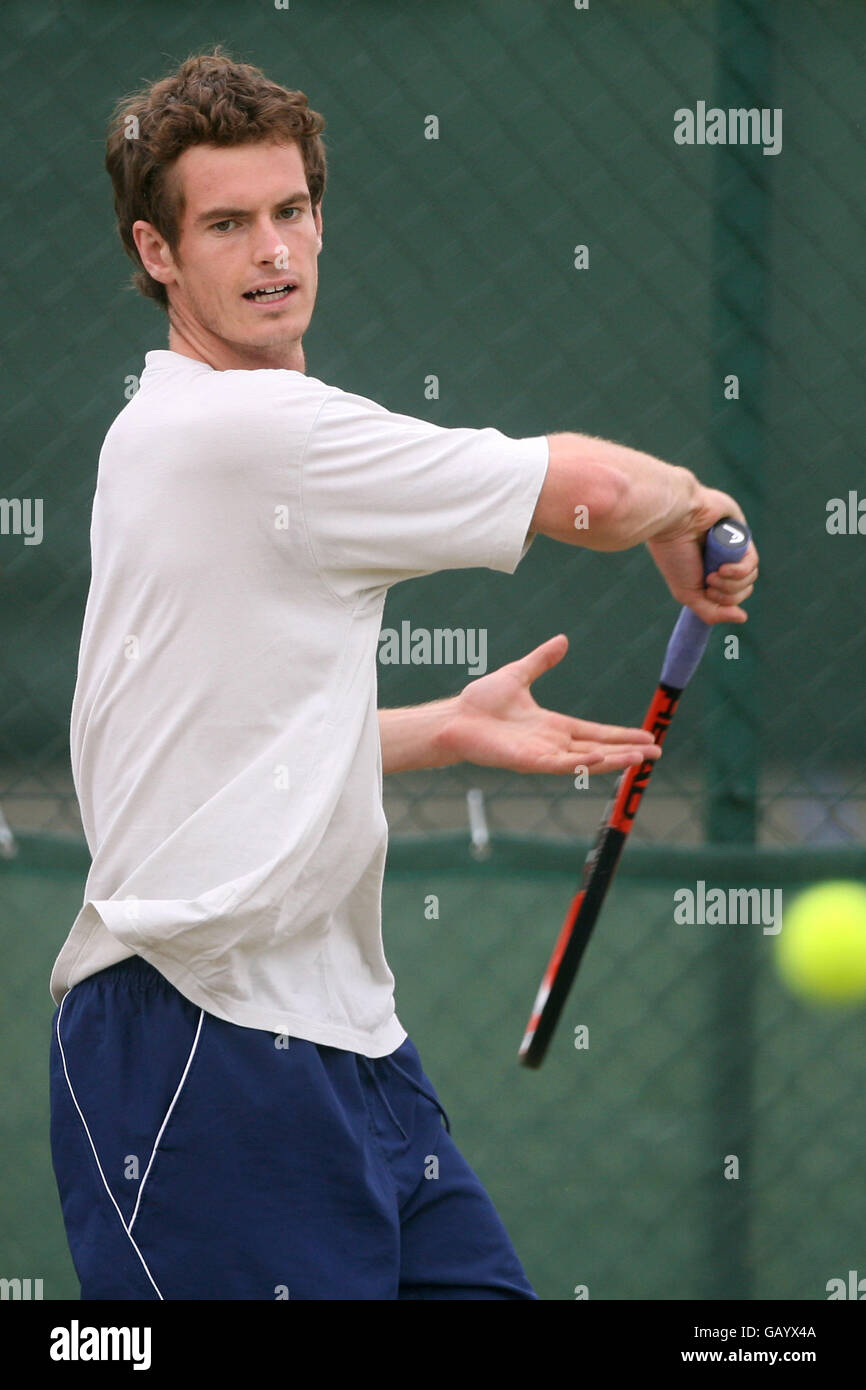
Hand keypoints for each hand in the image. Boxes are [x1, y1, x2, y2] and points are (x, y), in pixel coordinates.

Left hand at [437, 635, 660, 774]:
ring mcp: (542, 754)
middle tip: (656, 753)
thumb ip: (542, 660)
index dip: (621, 735)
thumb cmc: (481, 701)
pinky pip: (560, 764)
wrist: (455, 717)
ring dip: (614, 760)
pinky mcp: (528, 761)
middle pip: (599, 749)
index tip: (646, 737)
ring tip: (641, 759)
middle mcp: (552, 743)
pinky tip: (603, 757)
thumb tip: (562, 641)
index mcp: (553, 726)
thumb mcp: (519, 674)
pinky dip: (582, 762)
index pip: (596, 732)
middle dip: (628, 752)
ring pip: (586, 760)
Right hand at [647, 486, 758, 623]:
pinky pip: (752, 562)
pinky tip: (724, 567)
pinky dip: (739, 571)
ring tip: (715, 574)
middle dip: (728, 594)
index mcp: (707, 573)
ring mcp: (733, 548)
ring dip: (733, 584)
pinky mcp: (743, 534)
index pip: (730, 597)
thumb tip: (743, 618)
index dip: (724, 602)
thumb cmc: (674, 554)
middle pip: (742, 590)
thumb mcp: (688, 593)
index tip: (707, 592)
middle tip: (710, 582)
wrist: (673, 521)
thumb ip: (712, 612)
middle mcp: (722, 561)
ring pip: (750, 578)